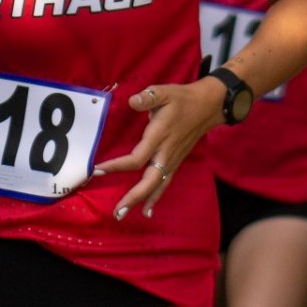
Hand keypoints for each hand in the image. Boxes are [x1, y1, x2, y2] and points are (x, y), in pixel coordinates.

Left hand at [92, 78, 224, 219]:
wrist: (208, 106)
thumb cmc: (182, 99)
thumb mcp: (165, 92)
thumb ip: (148, 97)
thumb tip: (133, 101)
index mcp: (160, 136)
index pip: (137, 157)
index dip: (117, 166)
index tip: (98, 170)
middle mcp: (166, 152)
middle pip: (149, 181)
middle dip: (132, 197)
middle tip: (116, 211)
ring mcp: (172, 160)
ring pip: (156, 186)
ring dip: (140, 201)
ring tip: (123, 214)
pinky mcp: (175, 162)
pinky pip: (164, 184)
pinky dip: (155, 198)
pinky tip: (147, 211)